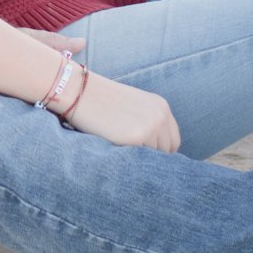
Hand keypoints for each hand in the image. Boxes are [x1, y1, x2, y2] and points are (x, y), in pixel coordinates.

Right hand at [63, 67, 181, 152]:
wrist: (79, 91)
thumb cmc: (101, 101)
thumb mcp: (133, 106)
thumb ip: (149, 123)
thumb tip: (159, 156)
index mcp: (161, 106)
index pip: (173, 141)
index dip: (159, 151)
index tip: (144, 154)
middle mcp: (160, 115)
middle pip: (167, 152)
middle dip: (151, 157)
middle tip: (129, 154)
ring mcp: (151, 126)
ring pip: (153, 159)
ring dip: (139, 159)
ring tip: (119, 147)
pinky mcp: (137, 137)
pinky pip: (139, 161)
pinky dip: (129, 160)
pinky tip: (115, 148)